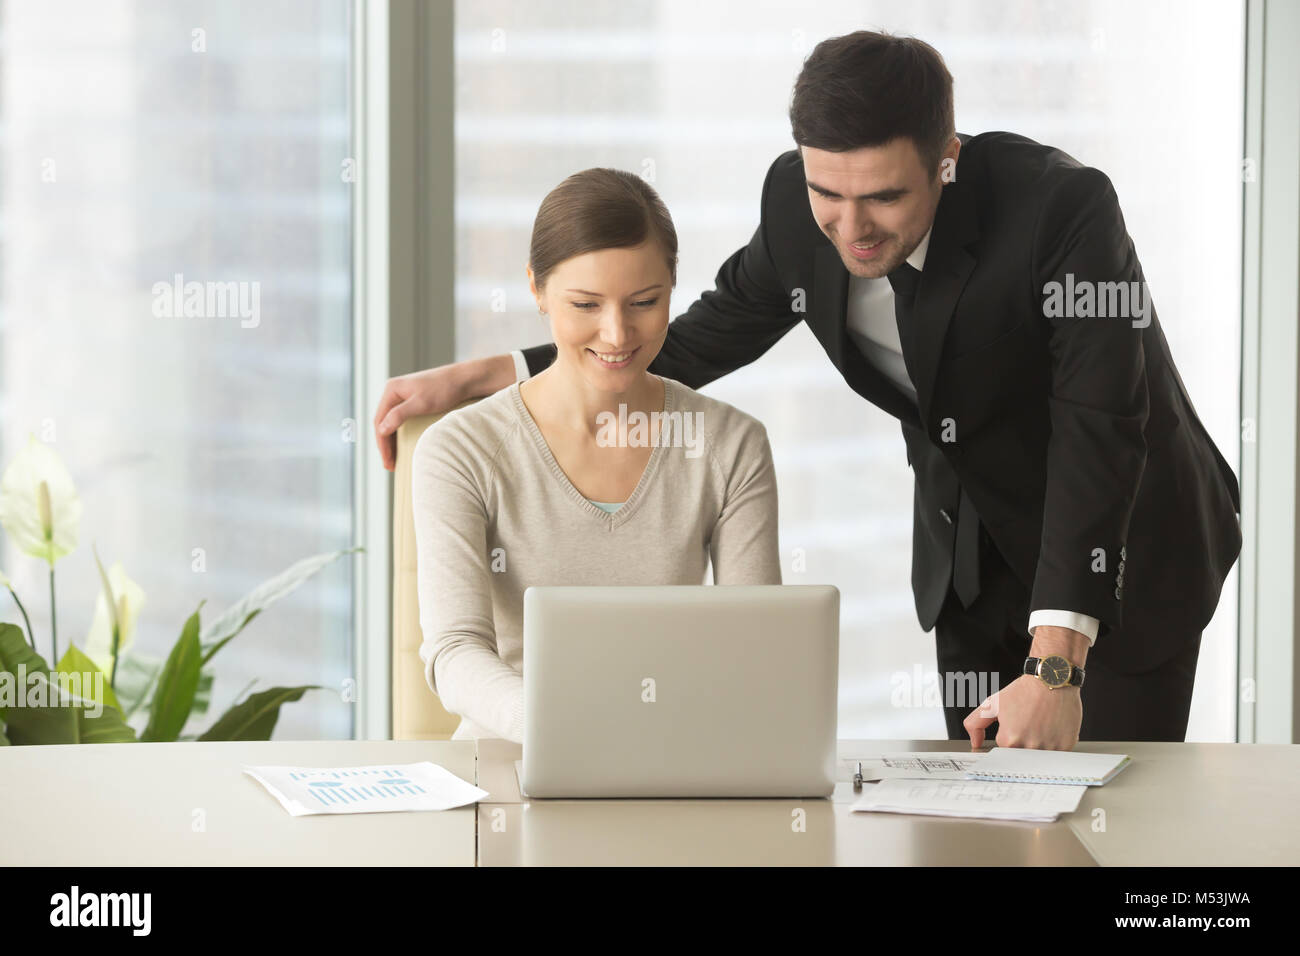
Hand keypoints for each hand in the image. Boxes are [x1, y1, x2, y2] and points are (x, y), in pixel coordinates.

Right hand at [372, 355, 514, 469]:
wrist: (465, 379)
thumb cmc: (444, 389)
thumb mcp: (420, 403)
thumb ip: (399, 415)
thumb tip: (381, 430)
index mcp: (391, 389)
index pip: (379, 421)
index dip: (382, 444)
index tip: (388, 461)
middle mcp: (394, 391)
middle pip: (383, 422)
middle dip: (385, 445)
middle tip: (390, 466)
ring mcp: (403, 396)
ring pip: (391, 422)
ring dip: (391, 441)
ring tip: (395, 460)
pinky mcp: (413, 400)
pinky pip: (401, 420)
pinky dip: (400, 433)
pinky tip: (402, 445)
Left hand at [964, 676, 1081, 750]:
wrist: (1051, 679)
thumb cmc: (1023, 691)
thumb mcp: (992, 704)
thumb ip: (976, 723)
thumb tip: (975, 742)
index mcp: (1009, 739)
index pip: (1004, 752)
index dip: (1008, 740)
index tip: (1013, 731)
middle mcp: (1029, 746)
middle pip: (1022, 757)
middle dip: (1022, 743)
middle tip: (1027, 725)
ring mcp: (1049, 748)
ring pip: (1040, 756)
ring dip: (1039, 745)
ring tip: (1040, 725)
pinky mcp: (1066, 746)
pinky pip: (1057, 753)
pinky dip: (1054, 743)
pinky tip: (1051, 728)